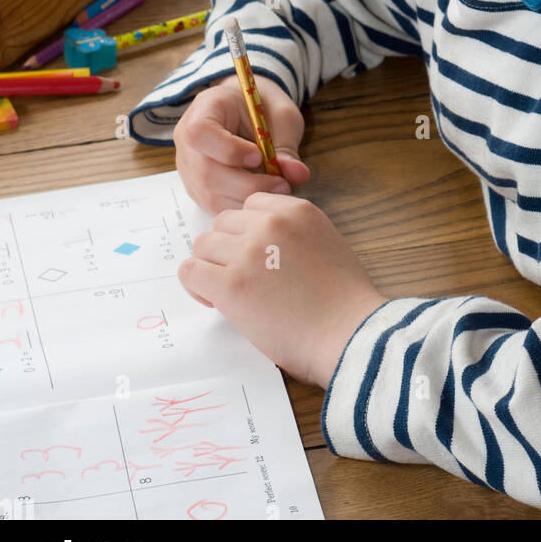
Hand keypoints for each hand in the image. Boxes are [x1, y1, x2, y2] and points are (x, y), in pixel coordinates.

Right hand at [174, 73, 309, 214]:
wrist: (246, 111)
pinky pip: (214, 205)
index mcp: (204, 109)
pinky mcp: (197, 188)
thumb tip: (298, 174)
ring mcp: (189, 167)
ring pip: (210, 194)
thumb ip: (286, 145)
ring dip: (247, 199)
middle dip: (247, 184)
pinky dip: (241, 206)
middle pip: (206, 171)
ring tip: (277, 191)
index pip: (200, 132)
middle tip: (282, 185)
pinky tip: (263, 198)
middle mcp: (188, 141)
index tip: (259, 157)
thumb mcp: (280, 116)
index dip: (228, 150)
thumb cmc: (262, 108)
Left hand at [178, 193, 388, 387]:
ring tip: (231, 293)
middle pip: (223, 223)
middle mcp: (270, 223)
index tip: (257, 256)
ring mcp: (249, 252)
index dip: (249, 231)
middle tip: (244, 279)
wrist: (350, 336)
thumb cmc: (344, 302)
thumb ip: (293, 234)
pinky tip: (217, 302)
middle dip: (228, 249)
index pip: (251, 205)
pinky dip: (197, 286)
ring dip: (212, 267)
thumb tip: (260, 247)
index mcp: (297, 210)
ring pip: (203, 245)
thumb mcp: (325, 244)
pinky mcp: (230, 284)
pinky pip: (191, 271)